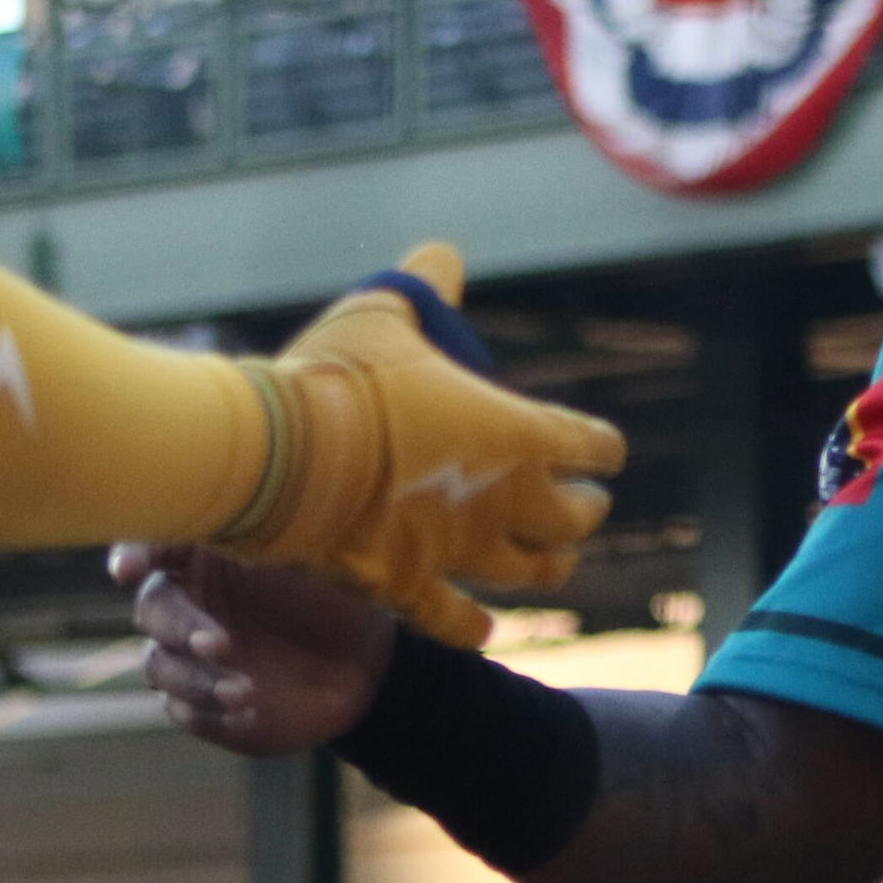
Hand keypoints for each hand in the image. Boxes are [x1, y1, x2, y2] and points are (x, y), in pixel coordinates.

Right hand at [120, 543, 398, 755]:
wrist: (363, 662)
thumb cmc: (335, 596)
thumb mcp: (310, 554)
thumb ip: (266, 534)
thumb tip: (228, 517)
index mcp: (206, 557)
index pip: (154, 545)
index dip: (134, 554)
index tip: (127, 569)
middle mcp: (188, 603)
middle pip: (153, 610)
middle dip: (182, 628)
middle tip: (221, 644)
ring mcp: (188, 656)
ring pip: (160, 667)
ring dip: (196, 680)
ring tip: (246, 692)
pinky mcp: (199, 703)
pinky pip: (182, 710)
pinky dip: (207, 713)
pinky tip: (249, 713)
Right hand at [227, 242, 624, 647]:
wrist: (277, 456)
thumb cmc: (335, 376)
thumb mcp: (384, 311)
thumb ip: (423, 285)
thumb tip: (444, 252)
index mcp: (516, 433)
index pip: (589, 443)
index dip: (601, 447)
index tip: (604, 450)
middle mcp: (502, 500)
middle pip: (572, 518)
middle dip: (584, 510)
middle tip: (588, 504)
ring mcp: (457, 550)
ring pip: (532, 571)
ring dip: (550, 564)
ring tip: (558, 560)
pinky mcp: (407, 587)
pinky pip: (453, 620)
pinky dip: (473, 626)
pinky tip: (486, 630)